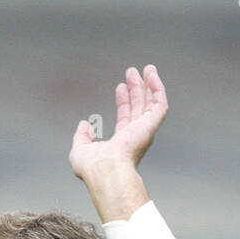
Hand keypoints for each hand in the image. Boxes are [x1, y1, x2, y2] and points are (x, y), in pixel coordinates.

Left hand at [69, 65, 167, 184]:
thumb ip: (81, 137)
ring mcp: (144, 132)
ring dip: (150, 86)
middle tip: (132, 73)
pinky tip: (152, 75)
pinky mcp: (151, 126)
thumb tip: (84, 125)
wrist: (105, 170)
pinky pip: (160, 104)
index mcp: (121, 144)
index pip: (125, 119)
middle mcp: (135, 138)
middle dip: (136, 90)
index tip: (120, 87)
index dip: (123, 102)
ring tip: (147, 68)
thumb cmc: (92, 168)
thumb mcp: (80, 150)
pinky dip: (158, 89)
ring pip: (152, 105)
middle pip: (139, 109)